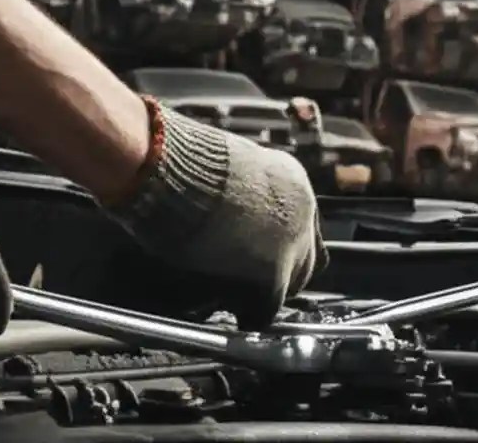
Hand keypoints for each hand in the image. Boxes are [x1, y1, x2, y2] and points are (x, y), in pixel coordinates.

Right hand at [104, 101, 325, 327]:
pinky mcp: (273, 272)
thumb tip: (225, 213)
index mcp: (291, 179)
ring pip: (293, 283)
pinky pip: (267, 308)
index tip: (260, 254)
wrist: (170, 166)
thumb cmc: (180, 162)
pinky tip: (236, 315)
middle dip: (281, 272)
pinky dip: (252, 313)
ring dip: (268, 292)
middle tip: (252, 283)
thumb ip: (238, 193)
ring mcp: (292, 241)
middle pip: (307, 257)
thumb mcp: (225, 168)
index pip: (302, 224)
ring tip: (242, 300)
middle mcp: (302, 208)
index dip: (280, 245)